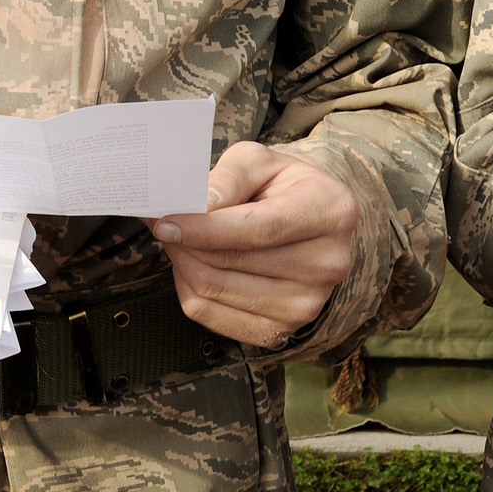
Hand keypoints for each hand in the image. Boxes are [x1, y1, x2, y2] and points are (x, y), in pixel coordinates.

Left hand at [147, 141, 358, 348]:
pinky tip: (191, 263)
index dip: (206, 228)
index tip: (167, 221)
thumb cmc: (282, 185)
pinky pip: (211, 316)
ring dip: (182, 262)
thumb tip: (200, 205)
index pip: (258, 230)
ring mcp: (307, 304)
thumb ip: (229, 177)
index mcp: (330, 212)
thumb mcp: (260, 161)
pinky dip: (189, 288)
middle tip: (162, 221)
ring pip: (214, 290)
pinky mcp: (281, 330)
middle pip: (231, 262)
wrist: (311, 221)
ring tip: (177, 238)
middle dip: (185, 242)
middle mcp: (327, 264)